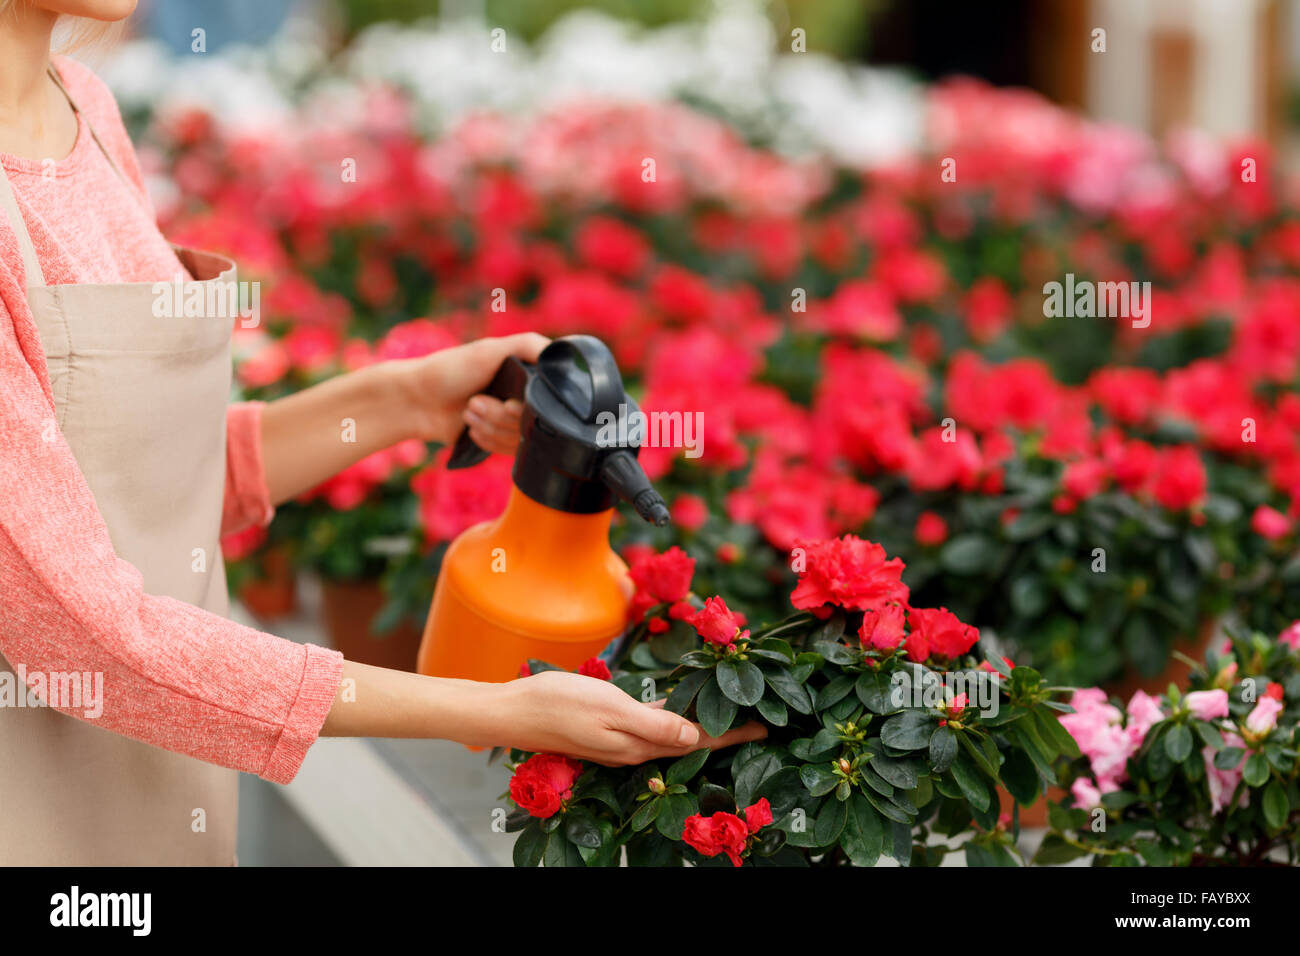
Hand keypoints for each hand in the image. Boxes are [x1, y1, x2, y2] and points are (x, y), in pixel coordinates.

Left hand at [398, 333, 549, 450]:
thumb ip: (530, 345)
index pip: (550, 398)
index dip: (527, 405)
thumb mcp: (491, 348)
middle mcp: (524, 396)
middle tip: (475, 400)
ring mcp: (512, 420)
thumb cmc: (451, 369)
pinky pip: (509, 452)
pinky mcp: (499, 440)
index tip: (508, 401)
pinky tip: (471, 428)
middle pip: (534, 423)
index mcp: (527, 373)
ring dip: (490, 427)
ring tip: (469, 412)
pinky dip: (488, 440)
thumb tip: (560, 357)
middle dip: (499, 415)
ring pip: (520, 439)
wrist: (416, 401)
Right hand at [497, 670, 766, 764]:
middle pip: (691, 742)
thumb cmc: (558, 703)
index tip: (766, 727)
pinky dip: (673, 719)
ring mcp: (621, 742)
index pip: (698, 741)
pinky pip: (652, 728)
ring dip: (702, 727)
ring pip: (672, 736)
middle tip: (760, 720)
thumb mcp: (610, 708)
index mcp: (640, 745)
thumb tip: (695, 737)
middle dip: (726, 732)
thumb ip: (653, 724)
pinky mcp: (608, 731)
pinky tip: (680, 711)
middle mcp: (635, 749)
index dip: (733, 734)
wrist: (512, 711)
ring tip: (730, 715)